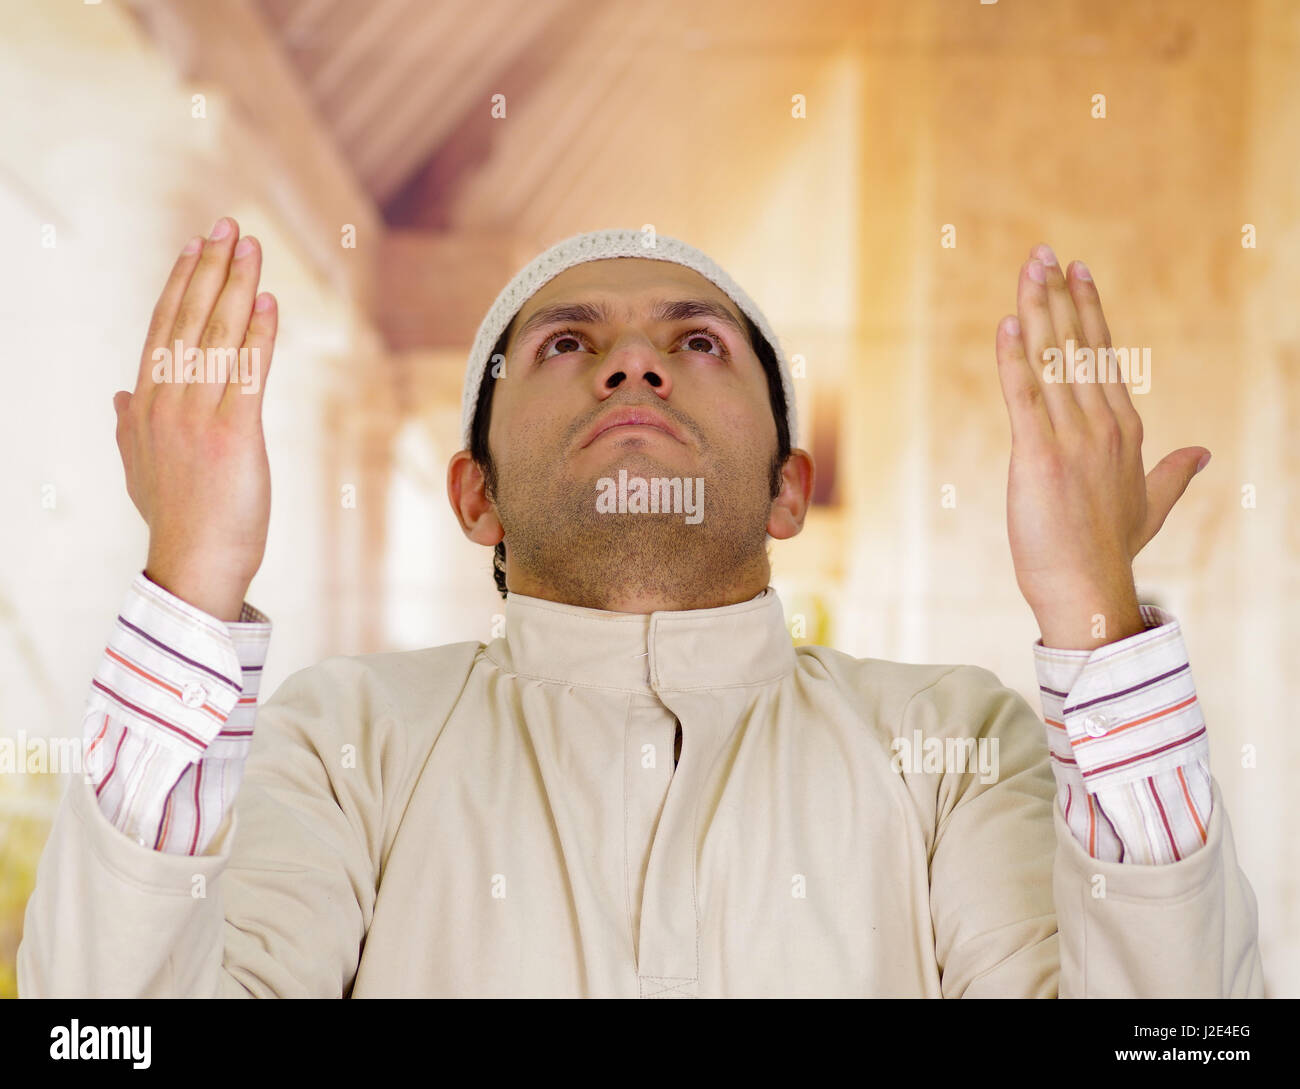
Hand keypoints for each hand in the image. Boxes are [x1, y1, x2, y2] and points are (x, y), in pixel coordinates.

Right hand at [113, 217, 277, 621]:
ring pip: (217, 337)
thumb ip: (128, 429)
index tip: (196, 248)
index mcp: (145, 407)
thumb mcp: (140, 469)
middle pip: (188, 321)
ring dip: (236, 286)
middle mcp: (166, 403)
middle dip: (210, 269)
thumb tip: (119, 396)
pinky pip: (247, 372)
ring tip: (250, 247)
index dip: (180, 285)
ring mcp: (197, 417)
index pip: (163, 330)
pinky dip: (258, 333)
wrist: (195, 564)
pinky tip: (268, 301)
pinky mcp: (234, 435)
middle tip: (228, 226)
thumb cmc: (176, 520)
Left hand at [993, 243, 1207, 649]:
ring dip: (1038, 311)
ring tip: (1029, 269)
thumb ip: (1175, 474)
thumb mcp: (1150, 505)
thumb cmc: (1109, 550)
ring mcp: (1072, 439)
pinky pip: (1025, 398)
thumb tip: (1204, 452)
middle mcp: (1101, 426)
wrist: (1088, 589)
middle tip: (1044, 252)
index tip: (1077, 273)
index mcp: (1123, 430)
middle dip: (1059, 296)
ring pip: (1053, 362)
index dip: (1088, 312)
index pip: (1104, 356)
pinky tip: (1008, 325)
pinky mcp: (1038, 457)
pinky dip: (1015, 360)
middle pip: (1078, 347)